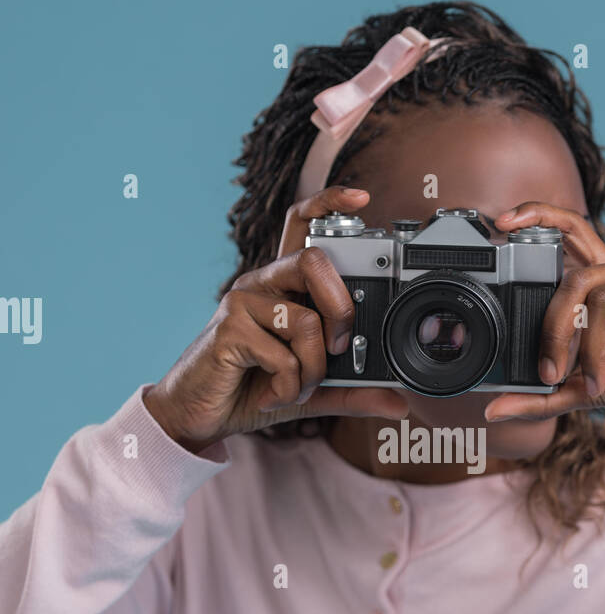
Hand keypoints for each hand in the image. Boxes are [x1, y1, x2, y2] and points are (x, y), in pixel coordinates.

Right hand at [143, 186, 408, 452]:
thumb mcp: (311, 390)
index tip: (362, 197)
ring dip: (312, 369)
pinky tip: (274, 396)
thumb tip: (398, 404)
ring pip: (305, 321)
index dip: (329, 202)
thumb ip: (352, 391)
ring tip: (295, 388)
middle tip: (338, 347)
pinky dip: (289, 387)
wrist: (197, 415)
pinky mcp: (228, 330)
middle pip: (312, 260)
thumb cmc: (251, 390)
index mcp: (281, 286)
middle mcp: (261, 284)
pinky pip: (283, 356)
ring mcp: (241, 303)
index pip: (301, 225)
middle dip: (341, 308)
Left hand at [483, 202, 604, 454]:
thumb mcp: (581, 392)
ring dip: (586, 336)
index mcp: (600, 294)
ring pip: (595, 282)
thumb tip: (492, 411)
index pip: (564, 243)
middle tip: (536, 324)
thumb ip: (540, 397)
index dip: (535, 221)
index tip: (500, 225)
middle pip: (575, 242)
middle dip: (546, 271)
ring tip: (592, 375)